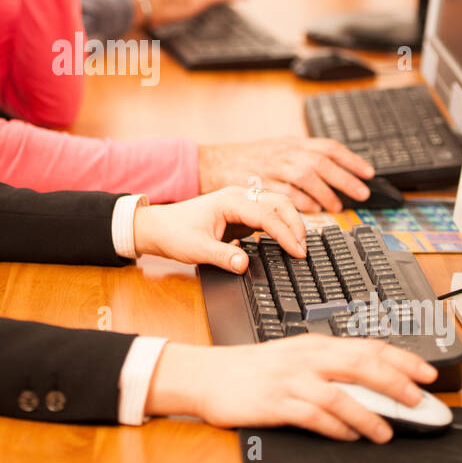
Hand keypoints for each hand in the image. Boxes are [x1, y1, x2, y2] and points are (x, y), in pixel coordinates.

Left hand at [132, 184, 306, 272]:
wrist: (157, 227)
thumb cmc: (174, 233)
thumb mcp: (196, 249)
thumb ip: (222, 257)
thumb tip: (244, 265)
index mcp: (230, 201)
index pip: (268, 215)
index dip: (285, 234)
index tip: (297, 251)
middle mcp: (238, 196)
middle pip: (279, 202)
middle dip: (296, 224)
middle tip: (304, 249)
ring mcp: (240, 203)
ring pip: (276, 205)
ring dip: (291, 222)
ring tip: (300, 246)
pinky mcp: (240, 213)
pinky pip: (268, 214)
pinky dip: (281, 225)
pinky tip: (286, 241)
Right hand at [145, 337, 438, 441]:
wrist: (207, 375)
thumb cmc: (252, 370)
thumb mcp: (294, 359)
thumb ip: (328, 367)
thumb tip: (372, 382)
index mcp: (313, 345)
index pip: (366, 346)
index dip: (401, 359)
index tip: (427, 372)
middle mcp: (305, 358)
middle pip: (359, 364)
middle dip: (395, 382)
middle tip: (419, 400)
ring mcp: (289, 379)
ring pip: (339, 394)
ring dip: (368, 414)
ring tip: (386, 431)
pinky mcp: (274, 402)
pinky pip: (312, 415)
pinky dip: (335, 427)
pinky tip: (348, 436)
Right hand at [197, 137, 375, 211]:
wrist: (210, 163)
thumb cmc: (245, 160)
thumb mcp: (275, 149)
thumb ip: (299, 157)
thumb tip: (330, 169)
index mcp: (290, 143)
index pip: (327, 146)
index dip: (351, 159)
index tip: (368, 172)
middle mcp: (282, 153)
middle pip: (320, 162)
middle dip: (345, 178)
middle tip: (361, 194)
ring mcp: (270, 167)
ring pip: (305, 175)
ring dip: (325, 193)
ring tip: (337, 206)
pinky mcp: (257, 184)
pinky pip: (285, 193)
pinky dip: (302, 202)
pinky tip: (313, 210)